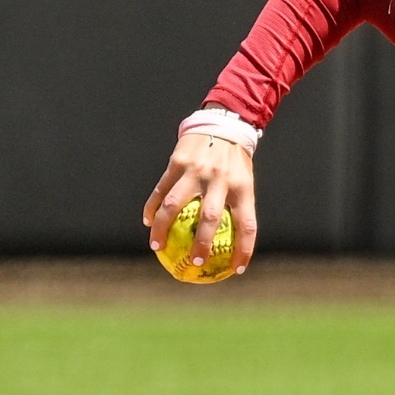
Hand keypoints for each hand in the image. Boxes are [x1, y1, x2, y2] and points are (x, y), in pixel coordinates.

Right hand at [143, 132, 258, 273]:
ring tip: (157, 246)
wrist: (222, 124)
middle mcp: (220, 180)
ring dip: (163, 228)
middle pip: (210, 219)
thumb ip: (237, 207)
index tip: (237, 270)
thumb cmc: (235, 161)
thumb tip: (231, 244)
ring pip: (175, 205)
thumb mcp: (244, 180)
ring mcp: (197, 171)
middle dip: (201, 244)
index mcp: (242, 187)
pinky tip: (148, 221)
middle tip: (195, 263)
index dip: (244, 250)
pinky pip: (161, 190)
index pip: (247, 225)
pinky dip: (153, 207)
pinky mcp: (178, 162)